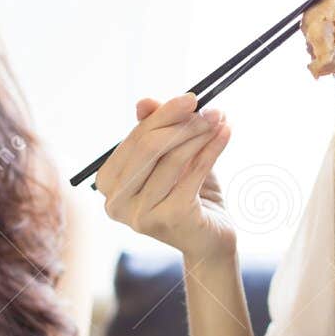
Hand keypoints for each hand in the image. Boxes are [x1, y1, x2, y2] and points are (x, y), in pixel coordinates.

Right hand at [95, 93, 235, 263]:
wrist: (210, 237)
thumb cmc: (188, 193)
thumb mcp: (171, 158)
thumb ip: (155, 131)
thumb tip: (144, 102)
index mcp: (108, 183)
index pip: (134, 139)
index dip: (163, 115)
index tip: (191, 98)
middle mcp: (116, 203)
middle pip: (148, 147)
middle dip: (182, 122)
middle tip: (210, 108)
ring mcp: (140, 214)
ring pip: (173, 158)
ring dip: (201, 133)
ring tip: (220, 119)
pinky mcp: (170, 218)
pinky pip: (194, 172)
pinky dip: (212, 148)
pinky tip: (226, 133)